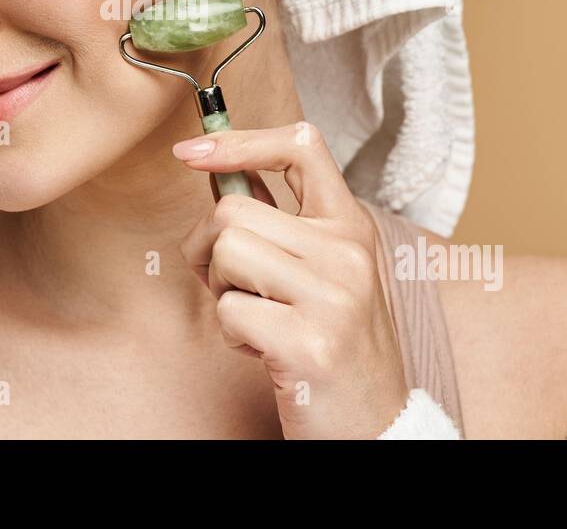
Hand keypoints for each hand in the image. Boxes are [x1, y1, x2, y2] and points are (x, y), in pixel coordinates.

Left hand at [174, 121, 408, 438]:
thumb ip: (279, 222)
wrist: (377, 426)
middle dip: (207, 247)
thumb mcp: (322, 271)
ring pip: (226, 251)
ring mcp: (332, 297)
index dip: (238, 140)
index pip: (302, 145)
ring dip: (221, 291)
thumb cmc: (334, 344)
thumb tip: (217, 169)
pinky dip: (231, 334)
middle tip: (229, 284)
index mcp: (352, 225)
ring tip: (256, 319)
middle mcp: (348, 252)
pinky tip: (263, 352)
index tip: (189, 150)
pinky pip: (228, 311)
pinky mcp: (308, 344)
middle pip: (233, 208)